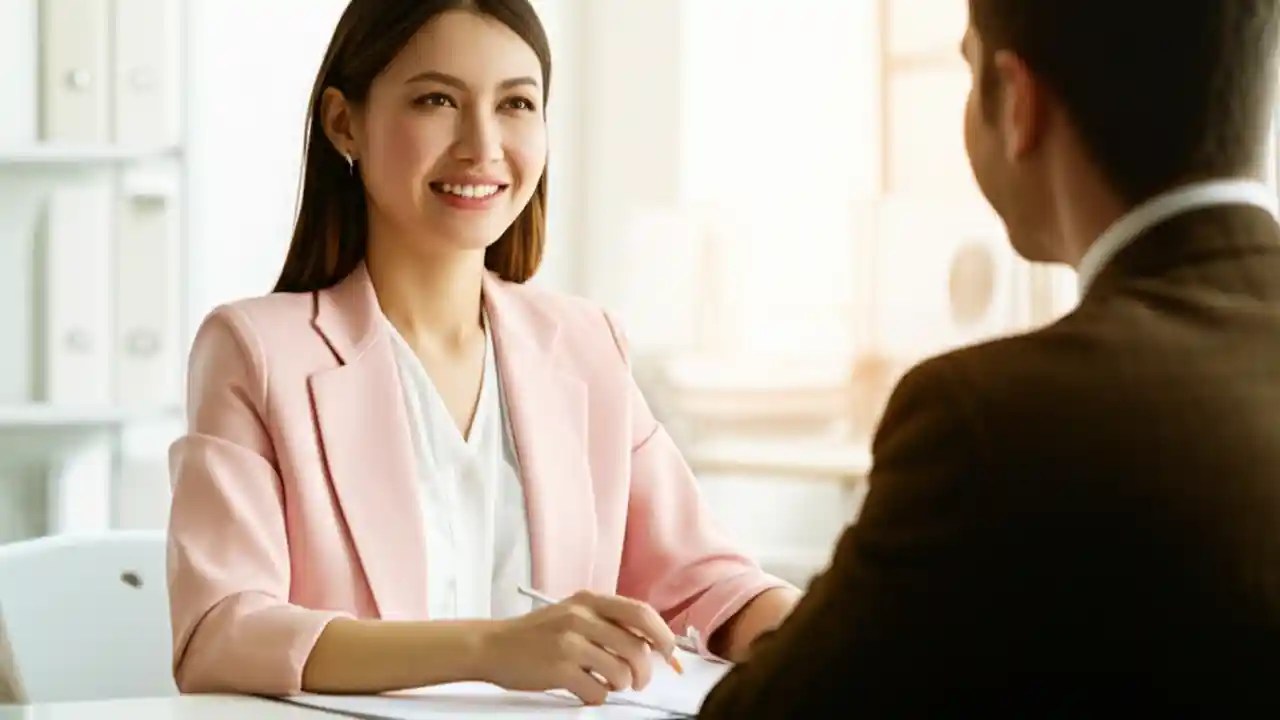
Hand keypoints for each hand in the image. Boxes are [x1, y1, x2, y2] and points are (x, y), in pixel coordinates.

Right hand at [477, 590, 677, 704]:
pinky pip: (597, 692)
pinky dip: (597, 697)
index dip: (662, 635)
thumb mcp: (572, 613)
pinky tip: (585, 690)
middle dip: (644, 672)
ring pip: (620, 673)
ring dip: (619, 685)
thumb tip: (649, 643)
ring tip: (605, 683)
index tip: (668, 653)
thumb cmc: (537, 634)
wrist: (493, 645)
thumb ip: (606, 621)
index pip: (640, 613)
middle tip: (638, 681)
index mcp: (589, 600)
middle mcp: (581, 617)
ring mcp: (569, 643)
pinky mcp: (558, 669)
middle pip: (636, 648)